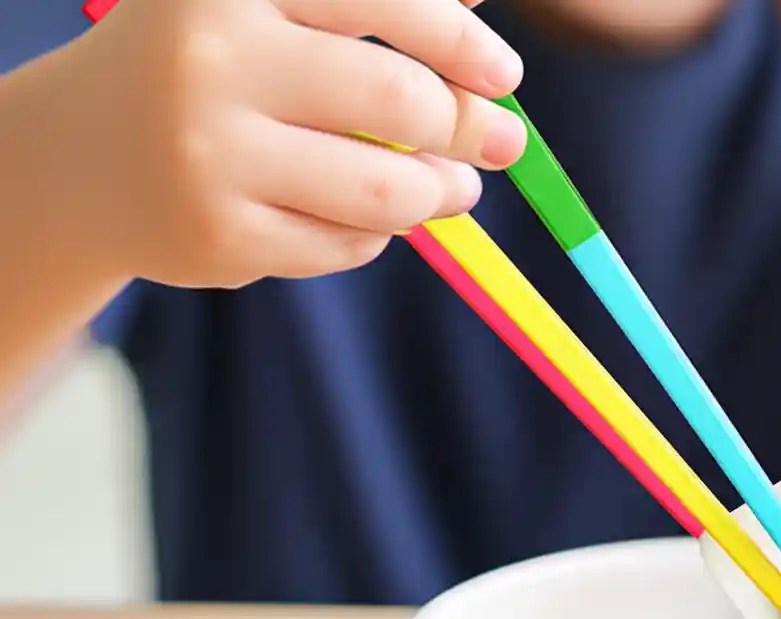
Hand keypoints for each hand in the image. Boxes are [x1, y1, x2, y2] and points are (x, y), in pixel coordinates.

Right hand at [29, 0, 524, 287]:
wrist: (86, 153)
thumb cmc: (208, 63)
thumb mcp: (267, 8)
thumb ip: (368, 1)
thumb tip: (478, 3)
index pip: (388, 0)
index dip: (462, 42)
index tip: (505, 75)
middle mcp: (212, 59)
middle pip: (403, 101)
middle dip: (473, 127)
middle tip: (503, 142)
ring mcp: (210, 155)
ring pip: (390, 189)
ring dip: (443, 192)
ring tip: (455, 188)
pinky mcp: (217, 236)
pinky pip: (350, 244)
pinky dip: (378, 232)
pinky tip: (366, 216)